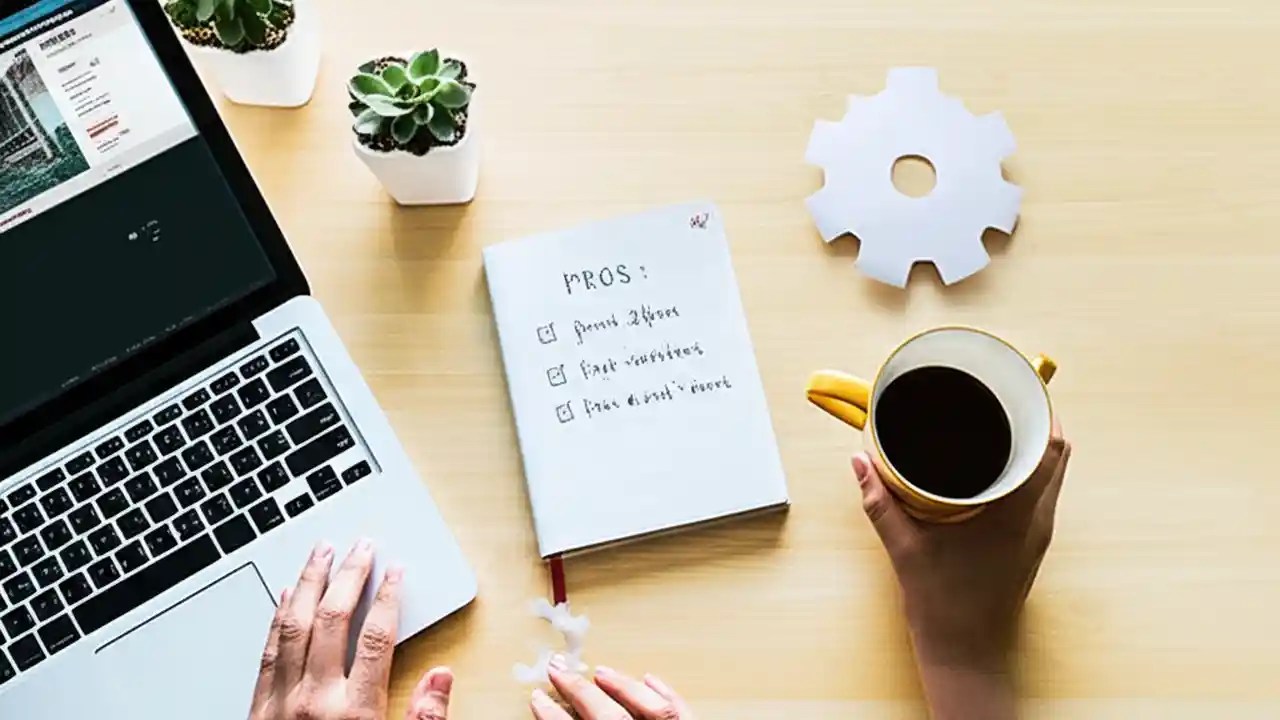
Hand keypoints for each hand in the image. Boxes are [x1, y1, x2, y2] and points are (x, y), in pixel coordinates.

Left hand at [248, 540, 455, 719]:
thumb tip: (442, 676)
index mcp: (353, 715)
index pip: (375, 638)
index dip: (389, 598)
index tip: (397, 572)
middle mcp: (312, 702)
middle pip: (332, 620)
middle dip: (349, 576)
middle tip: (361, 546)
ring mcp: (278, 705)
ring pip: (293, 626)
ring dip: (309, 584)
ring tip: (322, 553)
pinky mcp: (255, 712)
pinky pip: (267, 651)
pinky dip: (278, 618)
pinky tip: (286, 597)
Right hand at [531, 657, 695, 719]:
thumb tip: (556, 716)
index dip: (553, 716)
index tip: (538, 698)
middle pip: (610, 716)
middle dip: (580, 690)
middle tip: (558, 669)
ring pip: (652, 708)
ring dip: (622, 686)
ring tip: (600, 670)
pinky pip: (682, 713)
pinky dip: (665, 693)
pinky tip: (650, 679)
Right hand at [853, 423, 1069, 718]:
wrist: (966, 652)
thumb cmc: (943, 605)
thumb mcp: (905, 547)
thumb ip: (880, 501)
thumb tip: (860, 461)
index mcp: (1018, 514)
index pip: (1051, 449)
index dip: (1043, 411)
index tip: (1019, 386)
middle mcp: (1038, 520)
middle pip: (1057, 454)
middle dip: (1036, 419)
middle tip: (1004, 395)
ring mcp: (1038, 532)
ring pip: (1051, 473)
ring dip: (1033, 444)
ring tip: (998, 420)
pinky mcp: (1029, 542)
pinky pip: (1039, 492)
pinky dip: (1024, 469)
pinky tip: (992, 464)